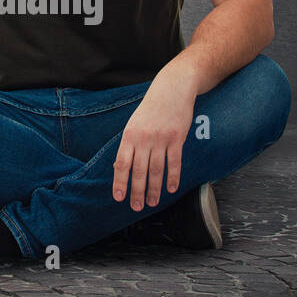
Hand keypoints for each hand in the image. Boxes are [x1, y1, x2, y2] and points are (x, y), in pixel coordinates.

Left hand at [111, 62, 198, 211]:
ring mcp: (161, 139)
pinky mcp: (177, 139)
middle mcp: (143, 138)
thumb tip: (121, 165)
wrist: (171, 90)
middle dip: (137, 191)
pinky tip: (171, 189)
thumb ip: (129, 143)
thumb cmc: (151, 108)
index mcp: (129, 134)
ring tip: (152, 203)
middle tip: (136, 207)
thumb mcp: (134, 122)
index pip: (122, 163)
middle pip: (139, 170)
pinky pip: (174, 162)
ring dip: (154, 189)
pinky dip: (172, 178)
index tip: (118, 197)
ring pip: (156, 170)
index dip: (120, 181)